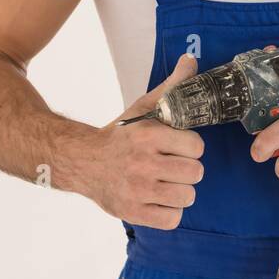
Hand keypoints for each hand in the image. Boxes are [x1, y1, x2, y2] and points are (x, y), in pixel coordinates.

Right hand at [73, 53, 204, 228]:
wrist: (81, 161)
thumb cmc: (121, 134)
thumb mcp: (144, 107)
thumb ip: (172, 85)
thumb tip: (191, 59)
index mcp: (147, 136)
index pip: (196, 147)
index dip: (191, 147)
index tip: (178, 146)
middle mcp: (142, 164)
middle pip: (196, 173)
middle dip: (187, 169)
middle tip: (173, 165)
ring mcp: (136, 191)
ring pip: (187, 197)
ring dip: (180, 191)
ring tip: (166, 182)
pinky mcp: (132, 213)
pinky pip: (172, 219)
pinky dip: (170, 212)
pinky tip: (159, 200)